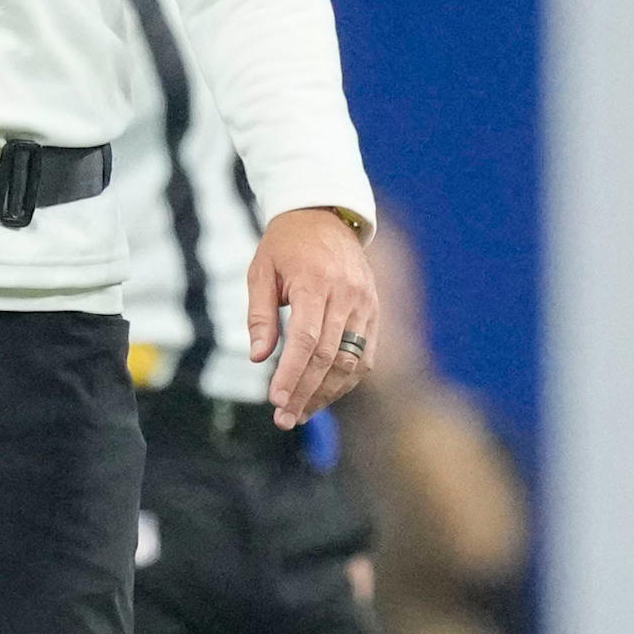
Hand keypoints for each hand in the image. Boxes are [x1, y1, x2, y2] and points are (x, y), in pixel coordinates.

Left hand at [247, 205, 379, 424]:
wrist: (325, 214)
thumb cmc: (285, 245)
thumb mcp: (261, 271)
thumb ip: (259, 315)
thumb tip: (258, 358)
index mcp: (314, 282)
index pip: (306, 340)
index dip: (291, 374)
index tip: (276, 401)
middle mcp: (346, 294)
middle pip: (328, 356)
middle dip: (305, 392)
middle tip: (284, 419)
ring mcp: (366, 303)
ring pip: (351, 360)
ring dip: (327, 393)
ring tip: (301, 415)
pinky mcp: (375, 309)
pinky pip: (365, 353)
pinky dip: (347, 379)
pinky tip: (324, 395)